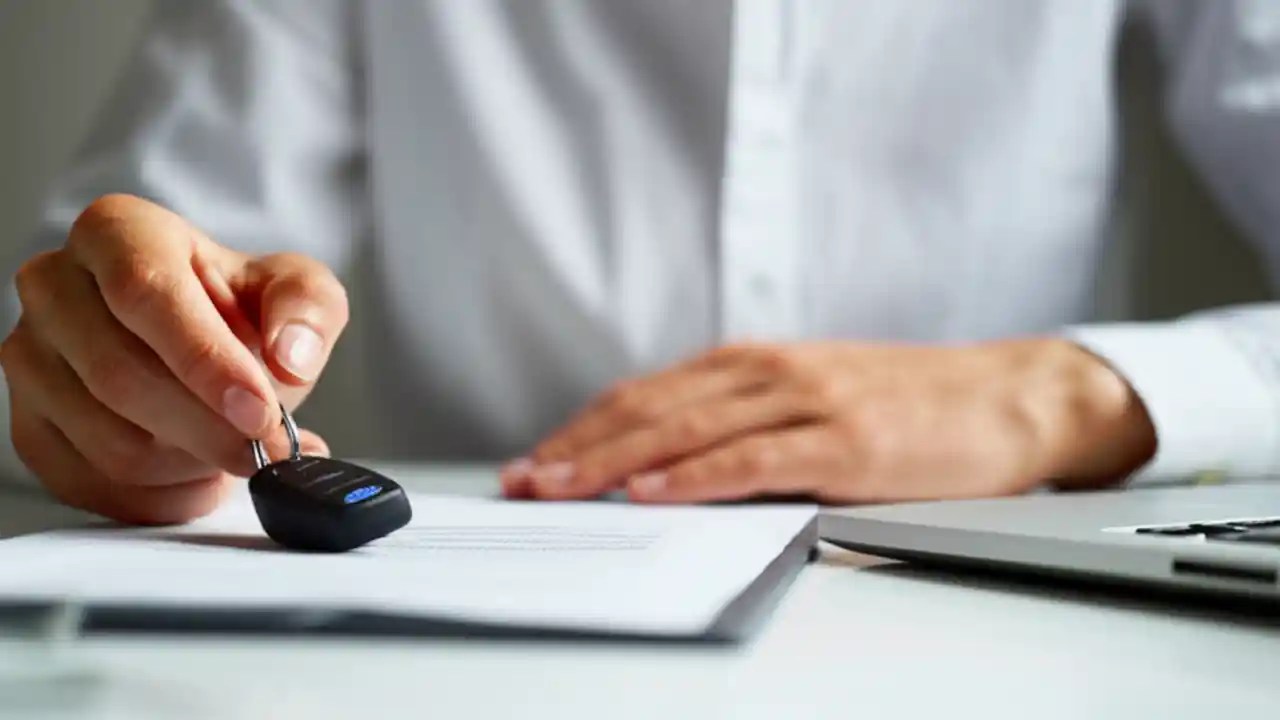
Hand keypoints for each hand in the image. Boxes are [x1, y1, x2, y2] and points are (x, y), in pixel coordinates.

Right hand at [1, 194, 347, 523]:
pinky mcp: (28, 422)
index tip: (258, 409)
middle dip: (208, 429)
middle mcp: (55, 286)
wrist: (206, 344)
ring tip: (237, 451)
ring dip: (190, 464)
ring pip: (108, 440)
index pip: (146, 293)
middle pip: (120, 376)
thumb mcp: (296, 289)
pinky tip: (202, 474)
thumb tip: (290, 355)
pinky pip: (92, 482)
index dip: (204, 359)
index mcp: (118, 232)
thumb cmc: (241, 309)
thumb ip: (307, 308)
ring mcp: (31, 357)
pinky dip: (163, 495)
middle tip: (266, 449)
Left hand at [502, 339, 1156, 503]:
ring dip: (612, 461)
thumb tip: (668, 467)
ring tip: (559, 488)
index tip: (537, 461)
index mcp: (756, 363)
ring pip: (686, 430)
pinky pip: (753, 459)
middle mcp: (770, 372)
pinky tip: (652, 492)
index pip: (646, 395)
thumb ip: (747, 420)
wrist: (1008, 396)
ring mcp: (807, 402)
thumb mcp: (814, 398)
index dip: (583, 430)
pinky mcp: (846, 442)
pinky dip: (695, 476)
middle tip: (522, 481)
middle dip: (577, 448)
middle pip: (650, 409)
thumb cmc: (909, 404)